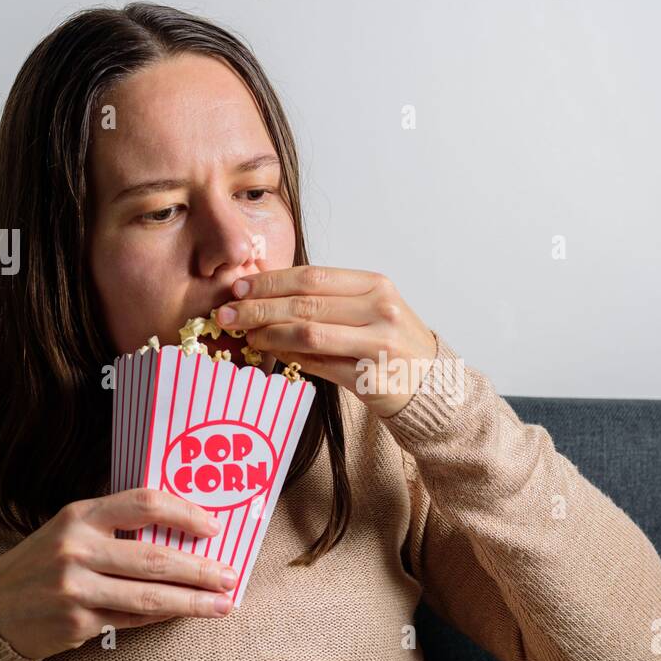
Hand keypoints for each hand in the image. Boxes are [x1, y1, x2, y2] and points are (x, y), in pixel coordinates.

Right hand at [0, 488, 238, 660]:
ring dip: (193, 601)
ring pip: (149, 595)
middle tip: (230, 576)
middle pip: (155, 557)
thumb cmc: (44, 563)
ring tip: (223, 604)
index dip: (185, 514)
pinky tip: (185, 613)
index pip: (144, 504)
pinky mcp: (78, 622)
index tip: (214, 527)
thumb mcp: (72, 531)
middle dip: (200, 569)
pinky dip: (163, 616)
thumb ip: (118, 528)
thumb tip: (185, 535)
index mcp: (79, 515)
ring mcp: (76, 588)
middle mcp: (77, 549)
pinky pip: (133, 618)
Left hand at [214, 267, 437, 417]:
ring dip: (270, 334)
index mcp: (376, 285)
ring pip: (308, 333)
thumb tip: (266, 293)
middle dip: (258, 307)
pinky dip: (292, 359)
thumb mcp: (371, 309)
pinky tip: (273, 356)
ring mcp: (379, 344)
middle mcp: (381, 310)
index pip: (312, 277)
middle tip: (227, 313)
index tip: (238, 287)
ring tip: (247, 336)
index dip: (270, 281)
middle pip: (305, 303)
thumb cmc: (393, 343)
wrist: (432, 383)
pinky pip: (321, 365)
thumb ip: (328, 300)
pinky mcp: (372, 378)